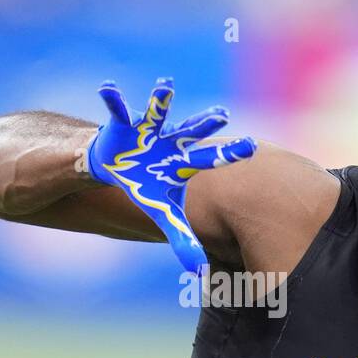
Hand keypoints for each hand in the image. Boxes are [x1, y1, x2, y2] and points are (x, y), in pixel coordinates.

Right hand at [86, 77, 255, 274]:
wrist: (118, 164)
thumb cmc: (148, 185)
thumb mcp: (163, 213)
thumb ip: (182, 239)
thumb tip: (199, 272)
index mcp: (183, 161)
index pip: (212, 159)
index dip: (230, 153)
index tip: (252, 145)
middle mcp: (170, 140)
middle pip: (191, 132)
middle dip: (205, 123)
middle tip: (222, 114)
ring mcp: (147, 129)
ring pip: (157, 112)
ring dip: (161, 100)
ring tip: (166, 85)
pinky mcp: (122, 123)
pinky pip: (116, 109)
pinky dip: (111, 98)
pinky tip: (106, 88)